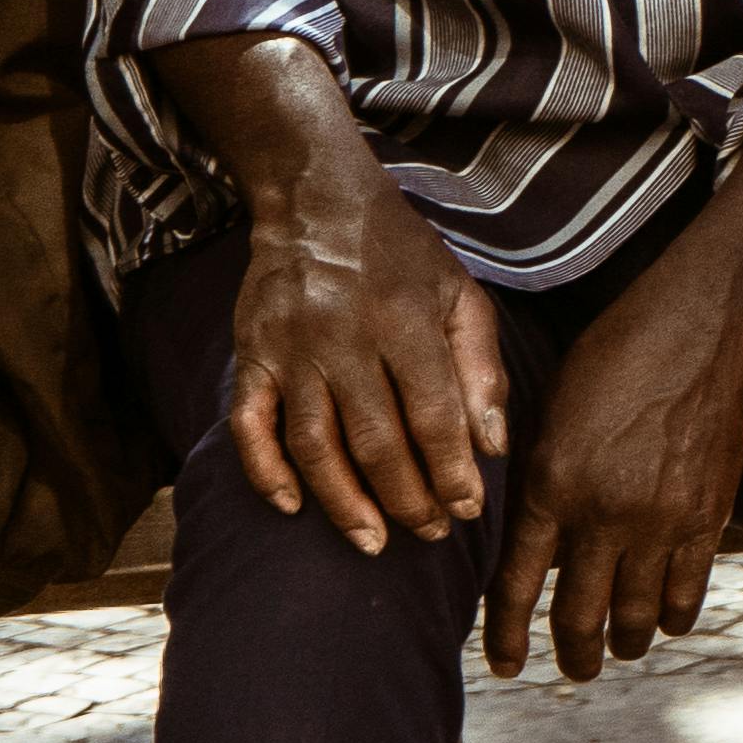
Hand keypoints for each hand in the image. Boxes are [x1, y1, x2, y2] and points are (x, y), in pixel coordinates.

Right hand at [219, 163, 512, 558]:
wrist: (316, 200)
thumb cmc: (401, 254)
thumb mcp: (460, 292)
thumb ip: (481, 368)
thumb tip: (491, 448)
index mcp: (405, 319)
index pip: (433, 415)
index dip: (452, 471)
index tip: (467, 511)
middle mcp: (345, 337)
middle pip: (375, 441)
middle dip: (408, 499)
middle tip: (430, 534)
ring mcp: (290, 349)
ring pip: (315, 445)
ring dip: (345, 504)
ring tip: (375, 541)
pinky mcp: (250, 355)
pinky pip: (250, 427)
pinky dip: (267, 474)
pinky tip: (294, 507)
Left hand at [484, 273, 742, 681]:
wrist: (698, 326)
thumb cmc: (616, 355)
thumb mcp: (552, 411)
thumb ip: (538, 480)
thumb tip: (529, 543)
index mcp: (550, 483)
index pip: (516, 585)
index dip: (506, 636)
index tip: (505, 666)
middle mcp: (601, 511)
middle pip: (579, 617)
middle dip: (572, 656)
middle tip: (572, 670)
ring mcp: (658, 519)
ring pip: (634, 617)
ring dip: (623, 644)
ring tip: (620, 649)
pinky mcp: (706, 516)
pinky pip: (687, 594)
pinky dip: (674, 617)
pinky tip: (667, 620)